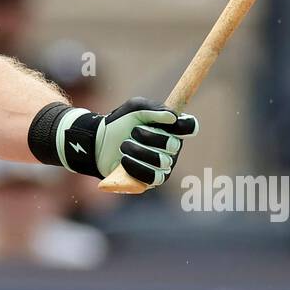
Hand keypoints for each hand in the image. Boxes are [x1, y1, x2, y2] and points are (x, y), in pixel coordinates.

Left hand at [28, 97, 198, 189]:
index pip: (190, 126)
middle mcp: (172, 148)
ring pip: (161, 161)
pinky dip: (136, 167)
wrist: (98, 143)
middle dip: (148, 136)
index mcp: (172, 128)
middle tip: (133, 132)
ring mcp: (164, 166)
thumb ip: (154, 109)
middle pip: (173, 144)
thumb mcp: (134, 108)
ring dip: (138, 150)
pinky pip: (152, 177)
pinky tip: (124, 160)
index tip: (170, 122)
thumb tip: (172, 117)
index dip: (183, 124)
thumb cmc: (119, 123)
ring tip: (124, 145)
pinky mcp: (152, 181)